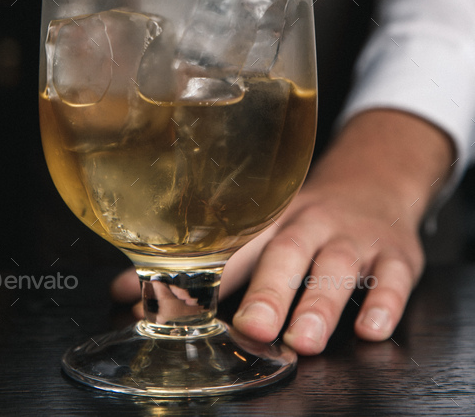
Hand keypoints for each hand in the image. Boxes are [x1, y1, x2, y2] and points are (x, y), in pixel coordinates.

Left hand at [111, 109, 453, 354]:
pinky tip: (372, 327)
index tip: (175, 301)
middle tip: (253, 327)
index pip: (235, 244)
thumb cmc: (306, 215)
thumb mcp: (260, 226)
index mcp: (271, 217)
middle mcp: (310, 223)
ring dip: (321, 301)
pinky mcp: (396, 253)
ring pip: (339, 266)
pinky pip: (394, 277)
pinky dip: (384, 301)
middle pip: (288, 252)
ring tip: (305, 338)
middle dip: (270, 290)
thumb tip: (123, 292)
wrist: (376, 180)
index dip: (204, 274)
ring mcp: (354, 237)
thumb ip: (206, 263)